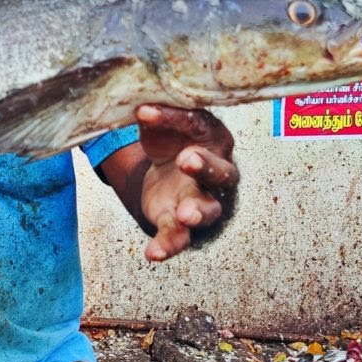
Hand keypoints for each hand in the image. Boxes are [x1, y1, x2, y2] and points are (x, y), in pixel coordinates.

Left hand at [135, 105, 237, 261]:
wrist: (166, 172)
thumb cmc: (170, 140)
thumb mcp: (160, 125)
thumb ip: (153, 118)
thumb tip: (140, 107)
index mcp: (211, 136)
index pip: (197, 123)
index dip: (172, 118)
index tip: (144, 113)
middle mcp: (217, 169)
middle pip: (221, 171)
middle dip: (206, 166)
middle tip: (188, 160)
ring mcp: (203, 199)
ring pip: (208, 208)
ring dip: (198, 212)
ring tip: (186, 215)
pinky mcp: (182, 223)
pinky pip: (180, 237)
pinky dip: (167, 246)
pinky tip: (153, 254)